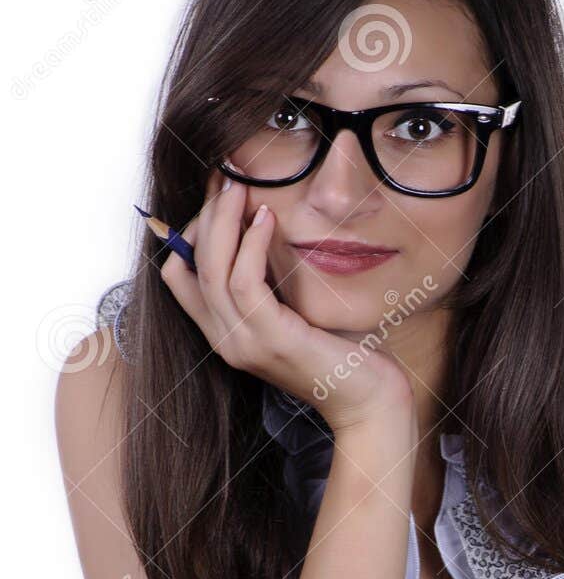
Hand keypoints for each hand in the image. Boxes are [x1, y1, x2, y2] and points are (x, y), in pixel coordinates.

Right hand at [158, 170, 412, 431]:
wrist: (368, 401)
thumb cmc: (340, 354)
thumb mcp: (295, 311)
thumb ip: (272, 283)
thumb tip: (263, 227)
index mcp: (226, 333)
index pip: (180, 276)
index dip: (190, 231)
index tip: (216, 195)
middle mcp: (226, 340)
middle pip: (190, 264)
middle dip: (205, 214)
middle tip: (226, 177)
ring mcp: (245, 343)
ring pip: (212, 268)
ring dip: (223, 219)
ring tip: (241, 187)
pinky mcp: (272, 339)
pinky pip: (244, 281)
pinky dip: (251, 243)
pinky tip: (267, 218)